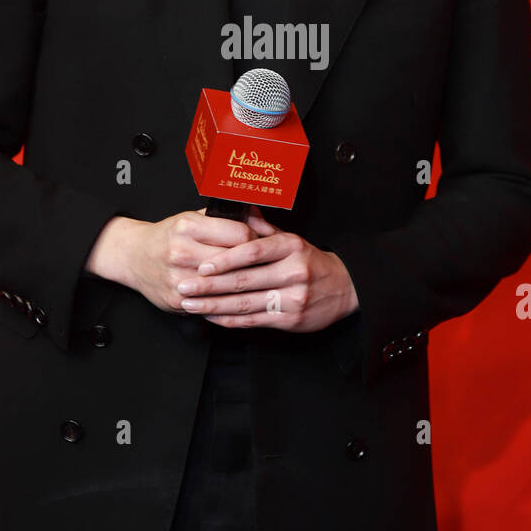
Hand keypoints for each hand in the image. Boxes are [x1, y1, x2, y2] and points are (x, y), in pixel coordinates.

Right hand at [84, 207, 266, 313]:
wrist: (133, 256)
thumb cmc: (168, 235)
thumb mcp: (195, 217)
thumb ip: (227, 218)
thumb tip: (260, 221)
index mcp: (188, 226)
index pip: (239, 234)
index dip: (253, 238)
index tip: (255, 241)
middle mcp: (181, 251)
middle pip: (235, 260)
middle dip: (250, 262)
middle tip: (256, 261)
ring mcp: (178, 277)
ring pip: (226, 284)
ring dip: (239, 282)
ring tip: (246, 277)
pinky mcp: (177, 299)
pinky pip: (212, 302)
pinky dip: (224, 298)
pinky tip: (229, 294)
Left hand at [176, 211, 359, 333]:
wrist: (345, 288)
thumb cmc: (311, 261)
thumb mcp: (292, 239)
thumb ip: (263, 229)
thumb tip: (240, 210)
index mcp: (291, 247)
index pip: (253, 252)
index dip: (224, 260)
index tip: (201, 266)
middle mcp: (293, 272)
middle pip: (244, 280)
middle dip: (209, 286)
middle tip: (184, 285)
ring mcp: (292, 298)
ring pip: (245, 303)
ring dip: (213, 305)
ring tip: (190, 303)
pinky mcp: (291, 320)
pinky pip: (253, 321)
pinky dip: (229, 320)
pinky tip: (211, 316)